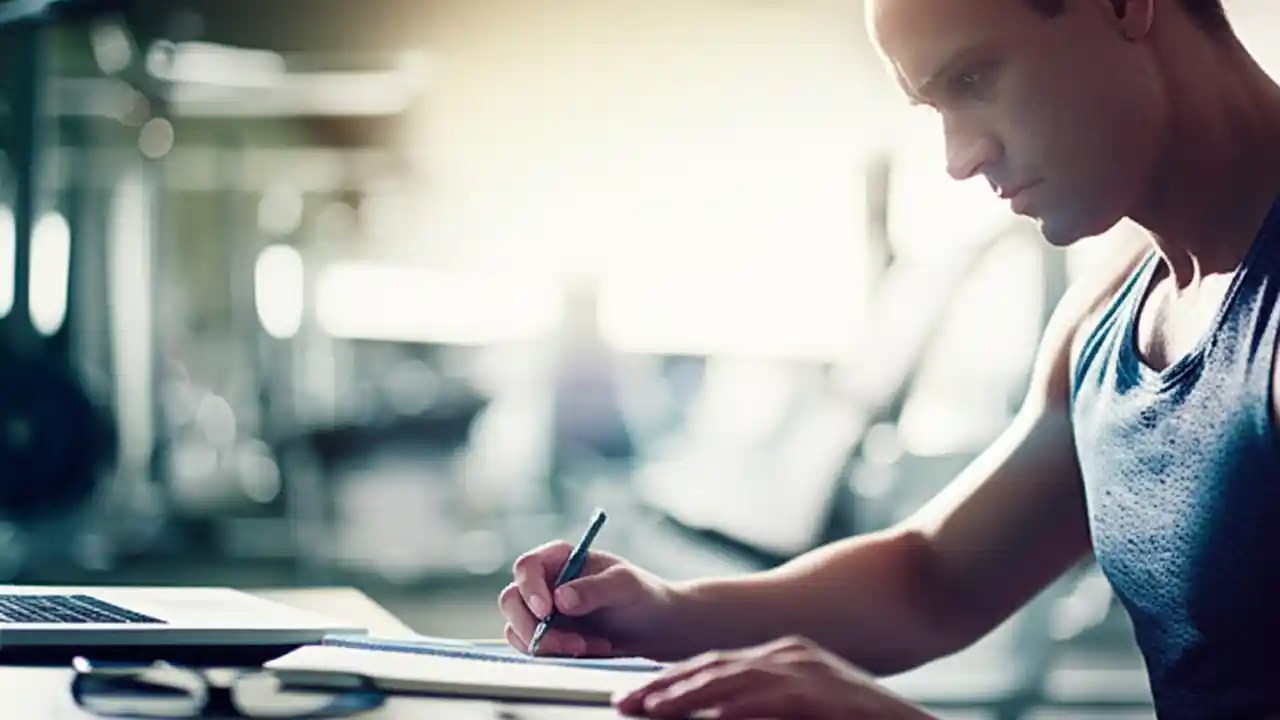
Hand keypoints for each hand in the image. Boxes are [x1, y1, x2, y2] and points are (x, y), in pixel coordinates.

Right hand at [498, 541, 681, 658]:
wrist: (656, 628)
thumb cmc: (643, 595)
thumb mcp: (626, 586)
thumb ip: (595, 589)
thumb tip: (561, 598)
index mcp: (559, 558)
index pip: (527, 566)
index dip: (530, 588)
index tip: (546, 611)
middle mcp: (545, 582)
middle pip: (512, 601)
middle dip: (535, 627)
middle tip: (573, 643)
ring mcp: (542, 612)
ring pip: (518, 630)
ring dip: (550, 645)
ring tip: (593, 645)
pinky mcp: (547, 637)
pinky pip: (533, 649)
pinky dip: (557, 655)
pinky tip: (591, 650)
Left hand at [614, 635, 933, 718]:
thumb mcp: (798, 710)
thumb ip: (757, 709)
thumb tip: (710, 718)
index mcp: (784, 656)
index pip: (715, 663)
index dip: (671, 680)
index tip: (634, 696)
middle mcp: (792, 654)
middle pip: (714, 667)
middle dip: (665, 686)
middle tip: (625, 703)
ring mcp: (809, 671)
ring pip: (733, 680)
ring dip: (687, 697)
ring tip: (651, 711)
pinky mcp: (824, 694)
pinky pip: (771, 700)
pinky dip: (737, 709)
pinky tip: (710, 718)